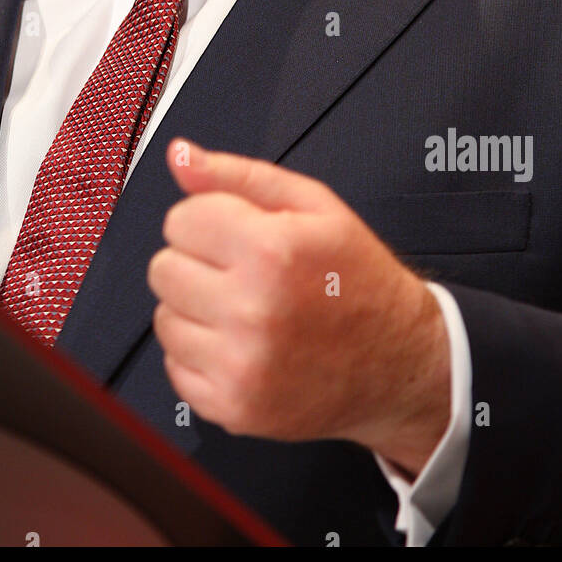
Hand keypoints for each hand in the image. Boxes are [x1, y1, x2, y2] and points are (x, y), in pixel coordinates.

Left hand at [147, 139, 450, 477]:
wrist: (398, 362)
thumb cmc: (357, 280)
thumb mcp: (313, 205)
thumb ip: (239, 175)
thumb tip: (180, 154)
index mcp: (272, 250)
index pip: (180, 219)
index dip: (208, 221)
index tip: (237, 235)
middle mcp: (253, 310)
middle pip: (163, 268)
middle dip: (197, 263)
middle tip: (241, 273)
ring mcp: (241, 365)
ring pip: (164, 318)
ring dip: (195, 310)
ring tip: (243, 309)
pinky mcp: (233, 407)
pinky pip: (174, 367)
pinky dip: (200, 354)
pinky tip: (240, 344)